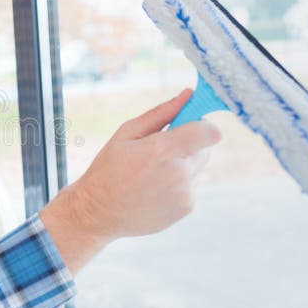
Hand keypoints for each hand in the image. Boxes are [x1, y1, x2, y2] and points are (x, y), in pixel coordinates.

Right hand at [40, 88, 221, 273]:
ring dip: (182, 165)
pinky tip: (154, 189)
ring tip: (152, 174)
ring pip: (198, 167)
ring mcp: (184, 193)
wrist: (98, 213)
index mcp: (161, 151)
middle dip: (187, 145)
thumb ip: (161, 113)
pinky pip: (192, 186)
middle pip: (205, 148)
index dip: (201, 125)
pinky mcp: (186, 207)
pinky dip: (179, 184)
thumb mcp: (126, 134)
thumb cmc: (108, 170)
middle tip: (158, 152)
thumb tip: (188, 94)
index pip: (208, 132)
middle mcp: (178, 173)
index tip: (188, 126)